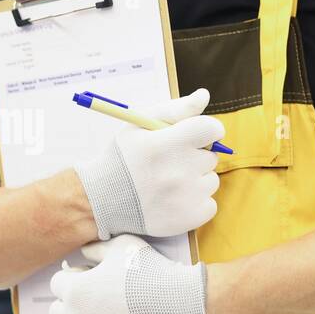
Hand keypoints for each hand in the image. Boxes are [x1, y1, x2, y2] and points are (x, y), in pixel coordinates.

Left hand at [49, 235, 209, 313]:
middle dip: (71, 302)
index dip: (73, 277)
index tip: (90, 275)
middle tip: (93, 296)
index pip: (57, 283)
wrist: (178, 304)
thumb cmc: (149, 271)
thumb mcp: (121, 246)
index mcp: (74, 289)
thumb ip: (95, 249)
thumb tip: (84, 254)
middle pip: (57, 311)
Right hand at [73, 88, 222, 239]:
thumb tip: (204, 95)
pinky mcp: (191, 218)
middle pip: (211, 156)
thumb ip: (176, 109)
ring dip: (196, 180)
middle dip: (194, 156)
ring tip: (169, 183)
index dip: (207, 130)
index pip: (211, 129)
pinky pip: (210, 203)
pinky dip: (196, 202)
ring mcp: (186, 197)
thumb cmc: (124, 157)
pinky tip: (174, 200)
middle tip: (170, 163)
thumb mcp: (140, 125)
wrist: (103, 201)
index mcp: (164, 145)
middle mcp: (177, 172)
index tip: (197, 136)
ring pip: (211, 180)